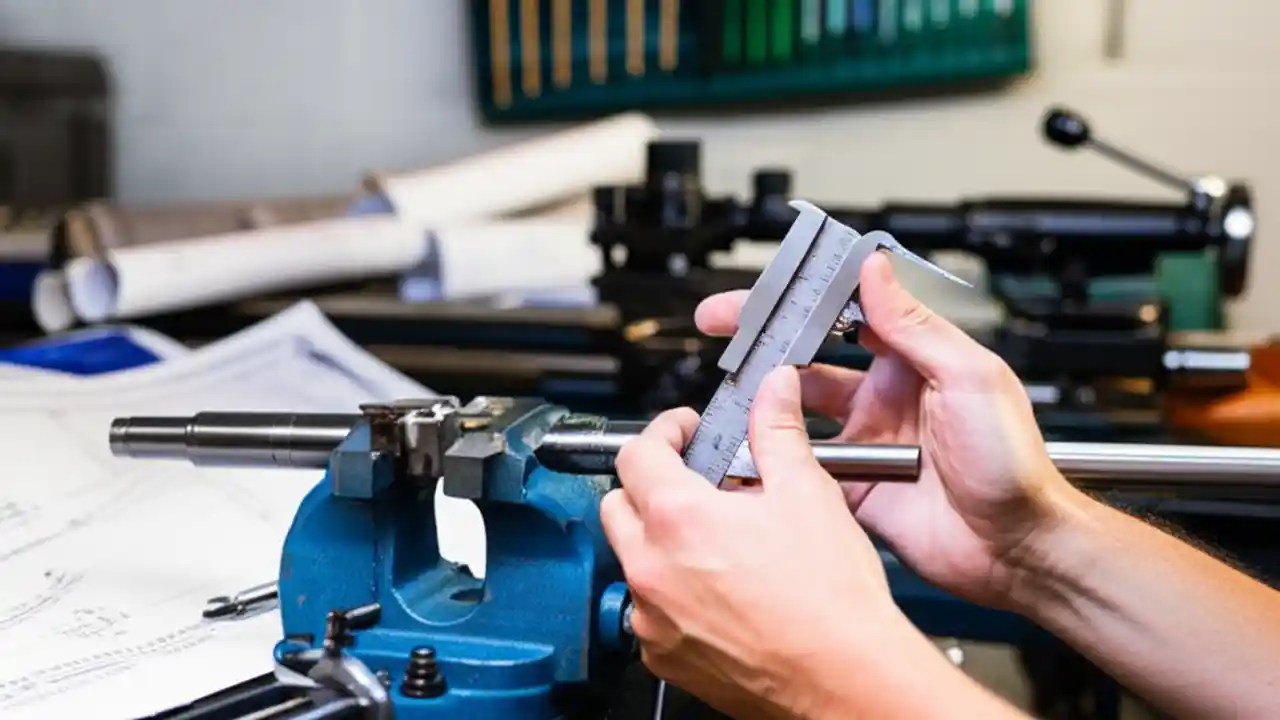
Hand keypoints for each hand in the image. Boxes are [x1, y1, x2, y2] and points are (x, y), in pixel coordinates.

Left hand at [600, 367, 920, 717]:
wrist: (847, 683)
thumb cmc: (831, 602)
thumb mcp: (807, 493)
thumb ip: (778, 432)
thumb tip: (774, 391)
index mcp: (678, 518)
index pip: (636, 452)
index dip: (663, 431)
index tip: (684, 432)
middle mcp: (651, 568)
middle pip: (619, 503)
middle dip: (651, 484)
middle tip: (697, 482)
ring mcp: (653, 618)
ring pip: (632, 560)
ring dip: (660, 541)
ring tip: (717, 541)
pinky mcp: (663, 656)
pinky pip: (648, 611)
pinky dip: (671, 593)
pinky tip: (719, 591)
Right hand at [694, 253, 1079, 608]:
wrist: (1016, 546)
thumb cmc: (1014, 463)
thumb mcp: (969, 376)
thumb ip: (916, 326)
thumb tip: (876, 272)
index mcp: (914, 361)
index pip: (848, 314)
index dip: (807, 297)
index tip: (773, 288)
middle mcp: (884, 397)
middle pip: (808, 359)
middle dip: (764, 341)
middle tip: (723, 327)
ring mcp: (864, 442)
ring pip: (794, 412)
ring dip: (763, 400)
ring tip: (734, 390)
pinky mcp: (850, 488)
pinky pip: (799, 466)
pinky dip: (773, 458)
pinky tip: (753, 448)